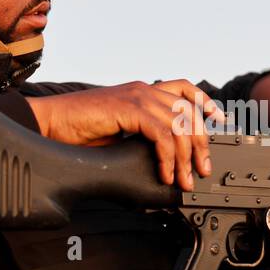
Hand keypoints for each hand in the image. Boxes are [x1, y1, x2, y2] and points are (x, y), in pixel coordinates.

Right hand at [25, 80, 224, 190]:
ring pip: (179, 125)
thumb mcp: (120, 132)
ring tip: (184, 179)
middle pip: (189, 112)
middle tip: (202, 169)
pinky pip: (162, 134)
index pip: (185, 89)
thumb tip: (163, 159)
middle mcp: (145, 89)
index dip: (205, 103)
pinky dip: (168, 157)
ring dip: (186, 157)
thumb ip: (142, 137)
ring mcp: (138, 96)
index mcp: (143, 91)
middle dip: (201, 143)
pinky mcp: (130, 108)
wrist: (52, 122)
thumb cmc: (79, 130)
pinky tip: (165, 172)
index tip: (218, 122)